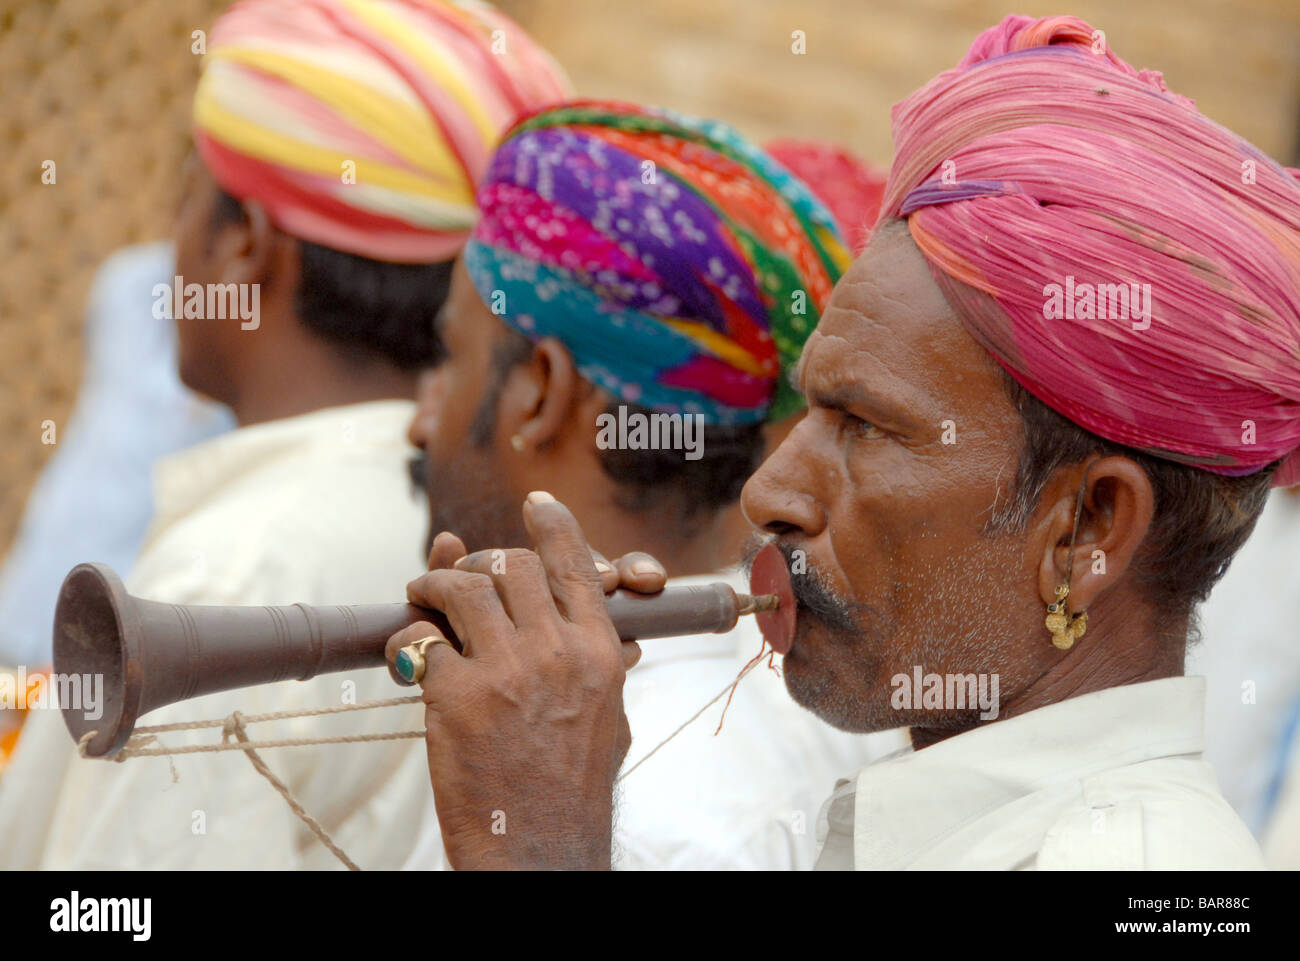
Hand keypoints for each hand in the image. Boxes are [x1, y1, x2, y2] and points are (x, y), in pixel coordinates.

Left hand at [384, 492, 646, 868]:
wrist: (541, 850)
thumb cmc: (575, 792)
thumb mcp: (611, 722)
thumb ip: (607, 670)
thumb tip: (622, 641)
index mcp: (601, 653)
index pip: (577, 564)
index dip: (552, 525)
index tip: (535, 504)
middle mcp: (557, 652)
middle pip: (512, 566)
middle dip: (479, 562)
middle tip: (459, 576)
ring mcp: (506, 671)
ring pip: (462, 588)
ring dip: (432, 585)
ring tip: (421, 596)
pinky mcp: (456, 697)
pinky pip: (419, 640)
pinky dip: (405, 639)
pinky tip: (406, 655)